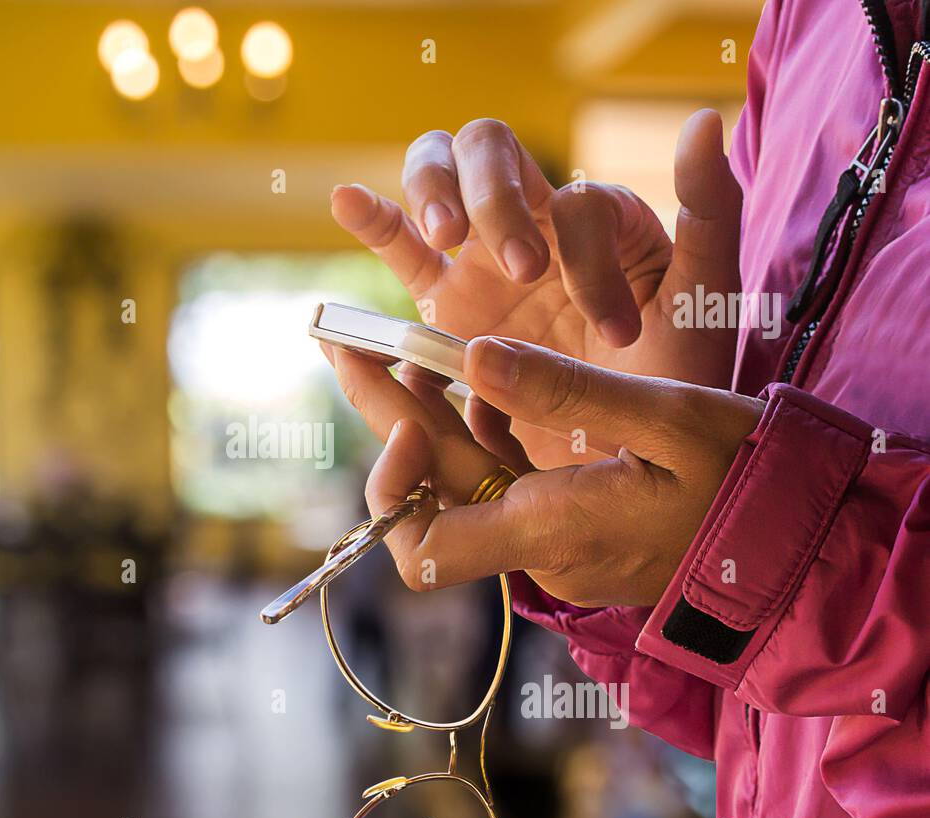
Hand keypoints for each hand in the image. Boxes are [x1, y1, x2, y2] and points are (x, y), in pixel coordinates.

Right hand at [330, 110, 741, 468]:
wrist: (626, 457)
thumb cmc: (672, 380)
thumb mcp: (705, 298)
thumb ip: (710, 211)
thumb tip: (700, 120)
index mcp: (598, 218)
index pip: (575, 201)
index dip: (591, 261)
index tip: (613, 333)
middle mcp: (534, 223)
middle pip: (488, 152)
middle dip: (496, 200)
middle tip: (522, 270)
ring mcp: (481, 259)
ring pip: (435, 180)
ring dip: (432, 192)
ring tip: (443, 234)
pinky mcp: (445, 306)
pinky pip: (399, 252)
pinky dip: (371, 220)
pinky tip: (346, 199)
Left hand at [365, 339, 763, 607]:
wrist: (801, 542)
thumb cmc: (748, 480)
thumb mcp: (668, 419)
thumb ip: (566, 392)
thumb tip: (471, 356)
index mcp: (551, 530)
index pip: (423, 548)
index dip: (390, 489)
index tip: (398, 421)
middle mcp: (539, 549)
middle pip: (430, 501)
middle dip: (389, 425)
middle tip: (353, 348)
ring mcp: (552, 543)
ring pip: (464, 486)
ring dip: (430, 424)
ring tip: (406, 350)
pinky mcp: (570, 528)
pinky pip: (502, 484)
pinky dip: (480, 434)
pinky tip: (479, 382)